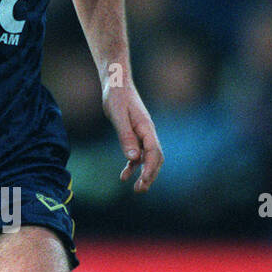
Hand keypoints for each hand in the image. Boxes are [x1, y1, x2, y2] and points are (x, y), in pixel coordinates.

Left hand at [102, 78, 162, 192]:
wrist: (115, 82)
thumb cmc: (116, 95)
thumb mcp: (118, 115)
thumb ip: (126, 136)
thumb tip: (133, 158)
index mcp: (146, 128)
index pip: (153, 153)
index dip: (150, 169)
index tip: (143, 182)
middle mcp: (147, 132)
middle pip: (155, 158)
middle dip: (150, 175)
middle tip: (141, 190)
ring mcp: (142, 133)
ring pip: (149, 158)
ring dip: (144, 173)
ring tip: (138, 189)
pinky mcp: (134, 133)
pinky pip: (138, 154)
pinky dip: (133, 165)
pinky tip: (124, 176)